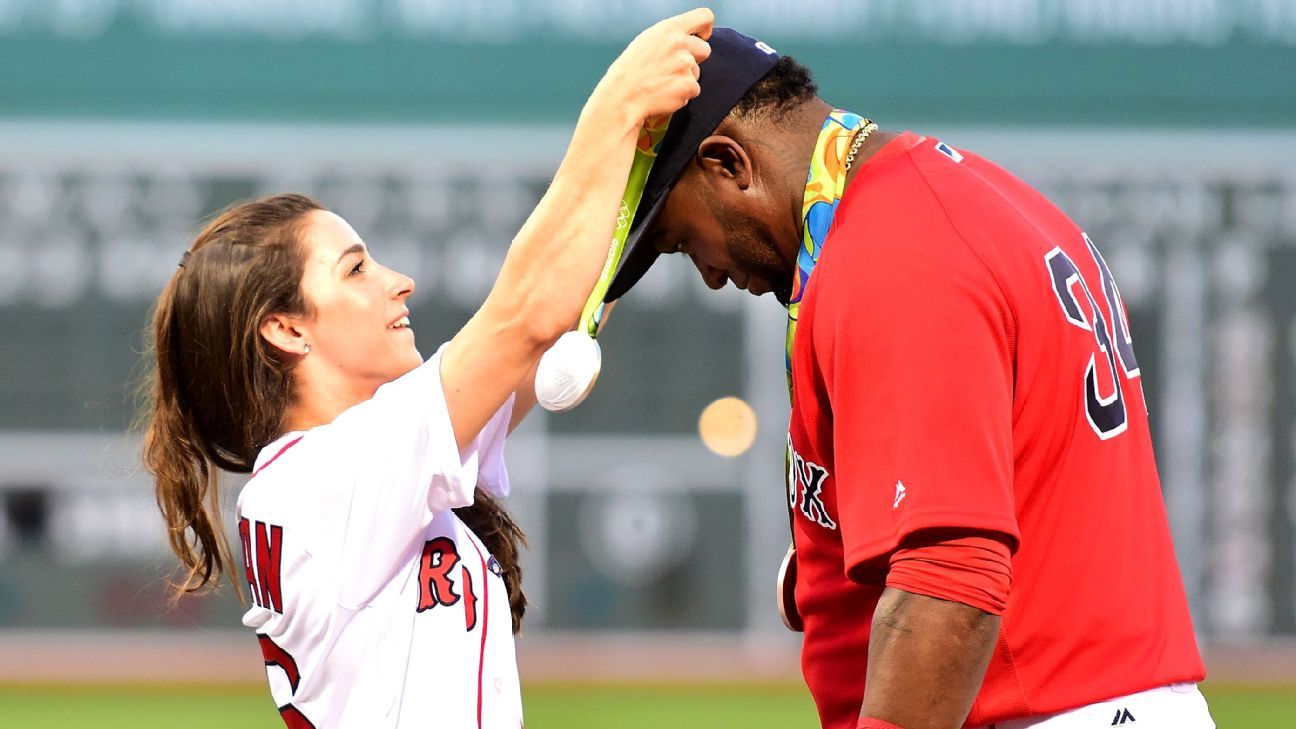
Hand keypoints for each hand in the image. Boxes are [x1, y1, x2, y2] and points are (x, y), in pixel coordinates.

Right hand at [592, 8, 713, 125]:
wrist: (621, 98)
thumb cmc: (630, 72)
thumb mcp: (646, 42)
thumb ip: (669, 38)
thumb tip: (687, 40)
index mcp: (669, 29)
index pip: (704, 17)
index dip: (705, 29)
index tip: (701, 37)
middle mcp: (680, 44)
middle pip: (704, 50)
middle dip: (694, 60)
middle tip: (672, 69)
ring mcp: (686, 65)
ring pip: (697, 73)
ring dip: (685, 79)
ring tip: (662, 83)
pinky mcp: (688, 85)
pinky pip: (693, 90)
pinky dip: (681, 95)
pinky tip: (664, 94)